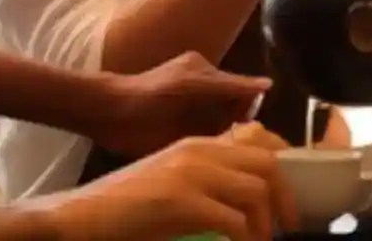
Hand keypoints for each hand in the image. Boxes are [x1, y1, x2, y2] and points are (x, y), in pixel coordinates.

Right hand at [44, 123, 298, 240]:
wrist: (82, 215)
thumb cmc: (128, 206)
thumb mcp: (176, 180)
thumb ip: (209, 177)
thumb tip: (249, 194)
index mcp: (200, 144)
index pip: (261, 141)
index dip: (286, 165)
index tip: (290, 195)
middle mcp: (200, 151)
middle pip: (268, 163)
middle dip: (286, 196)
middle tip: (288, 224)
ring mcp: (191, 173)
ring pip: (256, 190)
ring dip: (266, 222)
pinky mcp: (181, 201)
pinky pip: (234, 220)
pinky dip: (246, 238)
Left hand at [92, 51, 271, 156]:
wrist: (109, 115)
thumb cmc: (151, 93)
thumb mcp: (192, 83)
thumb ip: (229, 85)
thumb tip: (269, 85)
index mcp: (210, 76)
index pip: (242, 94)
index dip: (250, 111)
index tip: (258, 132)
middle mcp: (206, 98)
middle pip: (236, 115)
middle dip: (243, 130)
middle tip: (250, 151)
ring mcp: (195, 120)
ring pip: (224, 133)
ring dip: (230, 145)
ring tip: (236, 160)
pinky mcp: (184, 139)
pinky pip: (209, 146)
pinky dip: (216, 154)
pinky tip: (218, 163)